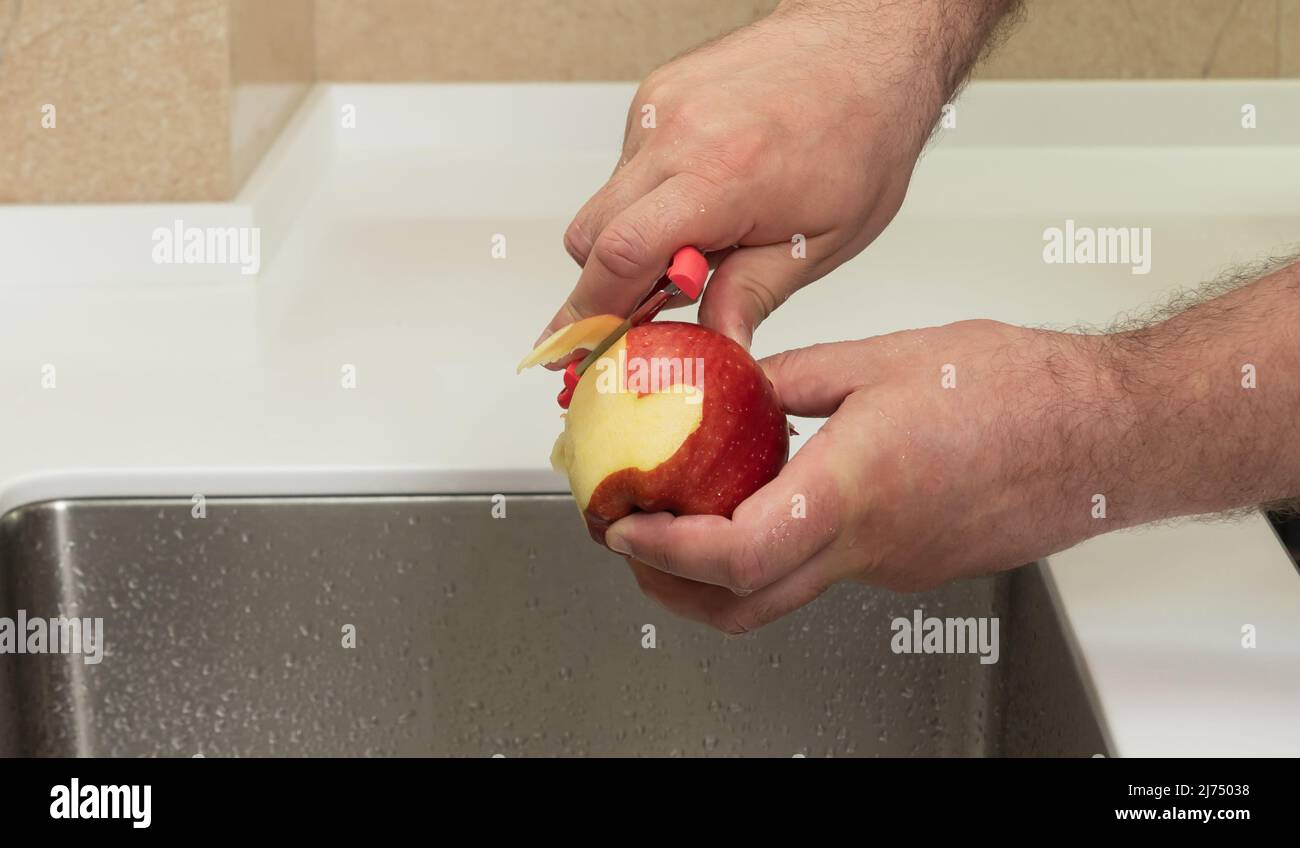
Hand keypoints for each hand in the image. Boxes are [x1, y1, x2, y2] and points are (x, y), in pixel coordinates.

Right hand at [542, 0, 1010, 349]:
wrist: (868, 45)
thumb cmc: (861, 133)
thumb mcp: (821, 241)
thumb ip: (752, 297)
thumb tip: (713, 349)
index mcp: (722, 176)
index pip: (622, 256)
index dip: (591, 314)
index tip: (574, 351)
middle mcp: (677, 134)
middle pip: (591, 236)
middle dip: (608, 287)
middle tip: (655, 310)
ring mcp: (659, 108)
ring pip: (605, 204)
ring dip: (634, 241)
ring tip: (702, 245)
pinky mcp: (654, 95)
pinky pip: (626, 169)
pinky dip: (649, 199)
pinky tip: (703, 198)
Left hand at [604, 320, 1122, 632]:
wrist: (1108, 434)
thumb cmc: (1020, 391)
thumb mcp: (884, 358)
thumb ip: (794, 377)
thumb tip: (737, 387)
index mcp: (853, 491)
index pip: (732, 554)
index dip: (662, 549)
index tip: (624, 524)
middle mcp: (869, 547)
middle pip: (741, 606)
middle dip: (668, 583)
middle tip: (632, 537)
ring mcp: (892, 568)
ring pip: (781, 595)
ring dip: (718, 571)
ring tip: (688, 515)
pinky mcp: (912, 566)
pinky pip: (828, 570)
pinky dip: (778, 549)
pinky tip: (774, 497)